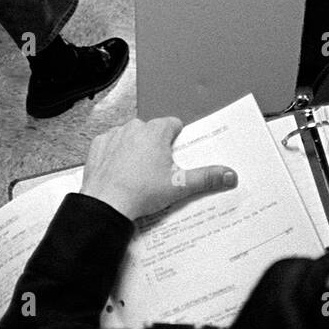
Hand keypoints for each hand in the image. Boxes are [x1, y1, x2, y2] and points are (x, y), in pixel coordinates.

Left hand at [79, 116, 237, 221]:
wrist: (107, 203)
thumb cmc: (139, 192)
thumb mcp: (179, 186)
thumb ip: (206, 177)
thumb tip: (228, 174)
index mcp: (156, 131)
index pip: (173, 125)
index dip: (176, 141)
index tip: (175, 156)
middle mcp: (134, 127)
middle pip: (152, 131)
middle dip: (156, 147)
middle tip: (158, 171)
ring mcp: (115, 135)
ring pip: (132, 137)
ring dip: (136, 149)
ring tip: (139, 174)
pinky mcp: (99, 145)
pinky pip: (112, 144)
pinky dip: (116, 155)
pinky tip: (121, 171)